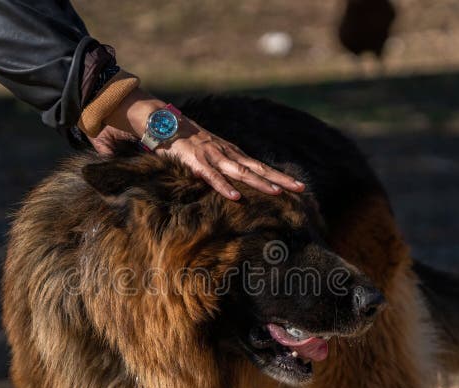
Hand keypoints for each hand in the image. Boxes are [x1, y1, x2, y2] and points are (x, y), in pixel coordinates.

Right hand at [95, 88, 304, 199]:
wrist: (157, 119)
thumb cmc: (180, 140)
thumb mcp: (204, 155)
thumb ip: (217, 167)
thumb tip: (230, 183)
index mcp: (229, 152)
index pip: (259, 166)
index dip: (278, 176)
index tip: (299, 186)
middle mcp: (225, 152)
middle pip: (257, 168)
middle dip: (279, 179)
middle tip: (301, 190)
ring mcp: (211, 155)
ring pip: (239, 172)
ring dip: (258, 182)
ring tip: (277, 193)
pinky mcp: (194, 160)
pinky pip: (211, 176)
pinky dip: (223, 186)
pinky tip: (236, 197)